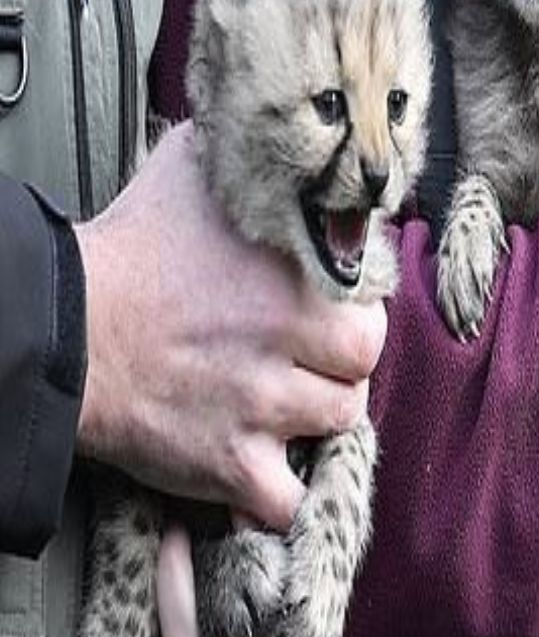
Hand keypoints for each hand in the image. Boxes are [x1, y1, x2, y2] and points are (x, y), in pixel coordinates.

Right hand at [75, 123, 385, 529]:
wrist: (64, 324)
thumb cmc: (129, 248)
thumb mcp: (196, 172)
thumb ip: (252, 157)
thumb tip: (282, 136)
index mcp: (299, 282)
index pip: (376, 309)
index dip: (356, 314)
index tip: (331, 315)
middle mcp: (291, 345)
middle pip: (363, 369)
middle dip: (343, 365)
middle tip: (311, 360)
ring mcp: (263, 408)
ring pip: (338, 424)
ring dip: (317, 418)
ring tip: (284, 403)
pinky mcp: (227, 463)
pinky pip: (284, 500)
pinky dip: (279, 494)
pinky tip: (263, 468)